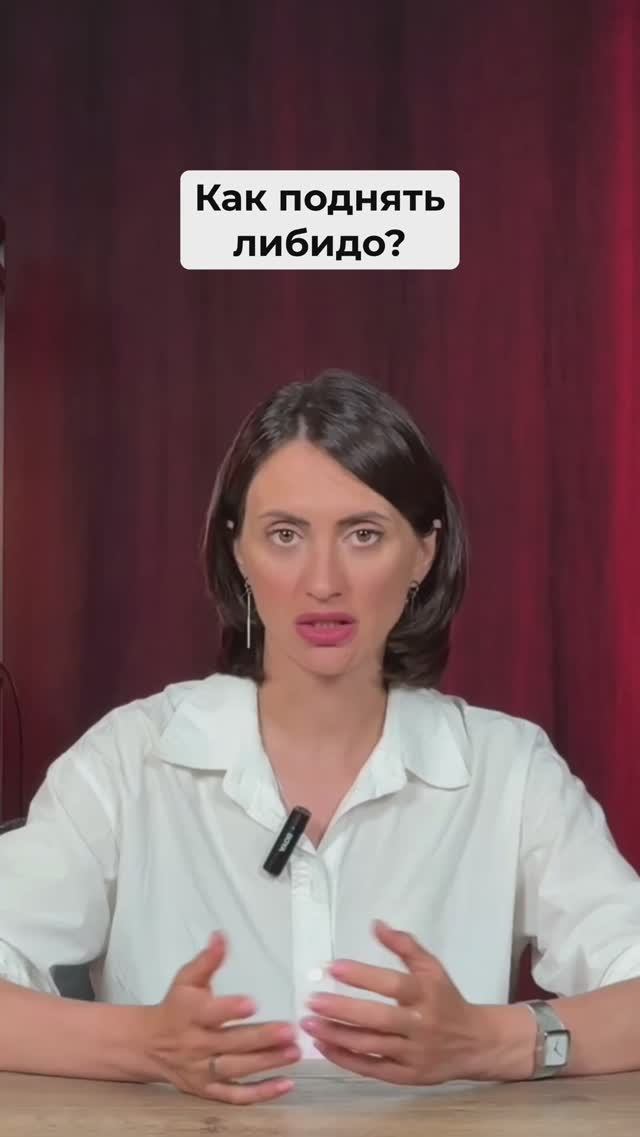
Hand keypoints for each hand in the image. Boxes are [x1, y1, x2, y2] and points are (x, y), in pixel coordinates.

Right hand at [141, 931, 299, 1102]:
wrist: (149, 1045)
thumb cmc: (175, 1006)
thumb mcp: (187, 979)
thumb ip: (207, 960)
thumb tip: (222, 935)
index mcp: (189, 1015)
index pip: (210, 1013)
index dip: (230, 1009)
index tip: (253, 1002)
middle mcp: (195, 1045)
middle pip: (230, 1044)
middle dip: (261, 1039)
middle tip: (290, 1031)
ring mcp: (202, 1071)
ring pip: (236, 1070)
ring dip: (266, 1063)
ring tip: (295, 1052)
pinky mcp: (208, 1090)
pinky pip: (235, 1096)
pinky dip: (261, 1094)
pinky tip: (286, 1084)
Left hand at [299, 919, 487, 1084]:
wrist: (475, 1044)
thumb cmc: (446, 1000)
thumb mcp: (432, 968)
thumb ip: (405, 946)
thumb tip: (375, 924)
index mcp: (427, 994)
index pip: (393, 984)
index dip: (363, 976)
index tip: (333, 967)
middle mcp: (421, 1025)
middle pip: (378, 1019)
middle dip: (342, 1010)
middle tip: (312, 1001)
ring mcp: (413, 1054)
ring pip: (371, 1046)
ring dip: (337, 1036)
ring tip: (310, 1024)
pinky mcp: (407, 1076)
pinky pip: (372, 1069)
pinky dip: (346, 1059)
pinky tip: (324, 1046)